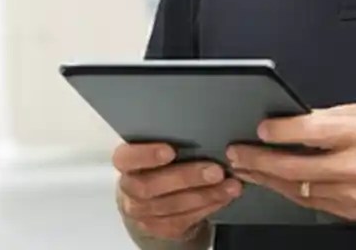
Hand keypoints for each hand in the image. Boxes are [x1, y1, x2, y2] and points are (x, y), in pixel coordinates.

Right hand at [113, 143, 242, 240]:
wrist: (154, 202)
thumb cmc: (160, 167)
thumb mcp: (159, 151)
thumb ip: (172, 141)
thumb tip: (203, 126)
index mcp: (126, 164)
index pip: (126, 158)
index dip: (146, 155)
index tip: (170, 151)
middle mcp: (129, 189)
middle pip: (151, 186)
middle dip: (186, 178)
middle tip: (216, 171)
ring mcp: (143, 213)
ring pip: (172, 206)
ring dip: (205, 194)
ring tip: (229, 185)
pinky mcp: (160, 228)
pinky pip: (185, 219)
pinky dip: (208, 206)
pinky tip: (223, 197)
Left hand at [226, 101, 355, 224]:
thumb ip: (337, 115)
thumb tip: (299, 119)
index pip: (311, 132)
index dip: (280, 131)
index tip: (260, 128)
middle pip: (296, 167)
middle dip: (260, 160)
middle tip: (237, 153)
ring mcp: (354, 195)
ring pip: (300, 190)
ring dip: (269, 179)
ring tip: (247, 169)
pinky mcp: (353, 213)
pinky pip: (313, 204)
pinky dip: (291, 193)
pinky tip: (276, 184)